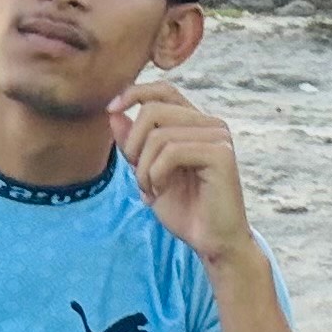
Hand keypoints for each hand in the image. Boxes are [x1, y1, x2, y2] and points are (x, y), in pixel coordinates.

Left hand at [110, 81, 257, 273]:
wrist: (212, 242)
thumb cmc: (185, 209)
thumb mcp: (147, 173)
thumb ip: (133, 144)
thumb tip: (114, 113)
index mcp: (195, 123)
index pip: (163, 90)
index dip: (134, 93)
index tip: (110, 110)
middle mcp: (210, 124)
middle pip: (153, 110)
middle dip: (133, 144)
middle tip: (137, 177)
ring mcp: (218, 136)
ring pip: (159, 134)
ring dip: (143, 167)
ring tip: (150, 189)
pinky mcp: (221, 154)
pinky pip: (171, 152)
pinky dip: (155, 174)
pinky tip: (160, 191)